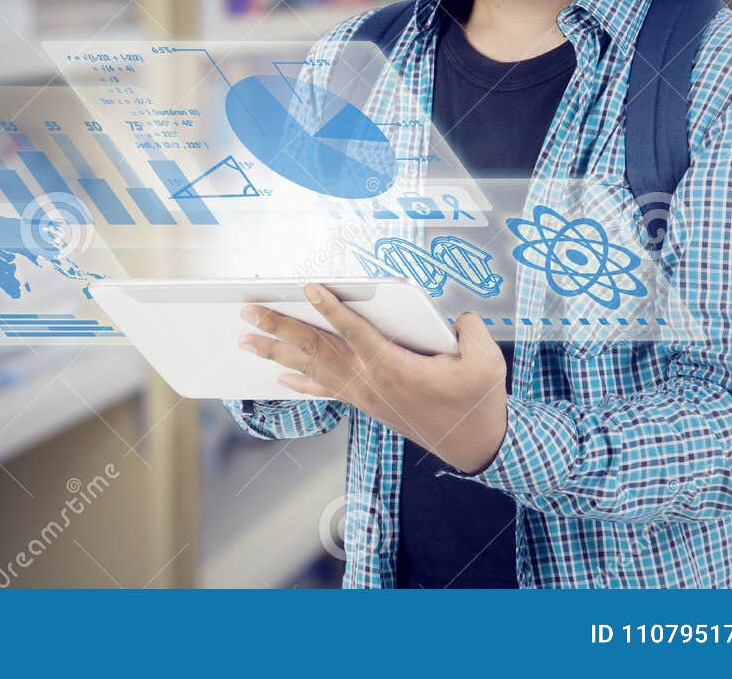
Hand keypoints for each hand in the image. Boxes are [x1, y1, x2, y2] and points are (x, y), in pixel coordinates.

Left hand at [239, 283, 509, 474]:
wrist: (474, 444)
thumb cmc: (479, 400)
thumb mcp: (485, 359)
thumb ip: (470, 329)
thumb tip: (456, 316)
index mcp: (394, 366)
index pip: (354, 330)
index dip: (330, 307)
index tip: (307, 287)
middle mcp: (369, 380)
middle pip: (316, 348)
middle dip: (278, 327)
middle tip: (246, 311)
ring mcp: (363, 395)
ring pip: (312, 368)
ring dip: (276, 352)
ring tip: (246, 340)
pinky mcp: (366, 404)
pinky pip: (323, 390)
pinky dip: (298, 380)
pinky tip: (278, 375)